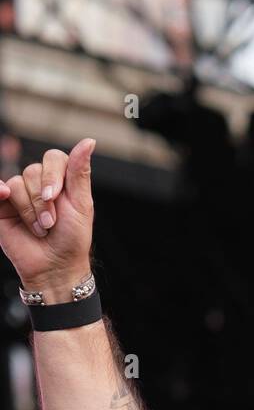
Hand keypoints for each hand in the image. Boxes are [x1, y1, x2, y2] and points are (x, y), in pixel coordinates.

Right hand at [0, 138, 95, 297]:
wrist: (55, 268)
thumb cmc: (72, 240)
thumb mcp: (82, 205)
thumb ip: (80, 172)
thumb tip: (88, 141)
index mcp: (60, 180)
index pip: (53, 158)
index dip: (53, 176)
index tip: (55, 198)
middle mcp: (39, 184)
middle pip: (34, 171)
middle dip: (43, 201)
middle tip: (51, 224)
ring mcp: (20, 194)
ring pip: (17, 184)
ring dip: (30, 211)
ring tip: (40, 230)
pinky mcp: (2, 206)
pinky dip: (0, 192)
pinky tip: (4, 196)